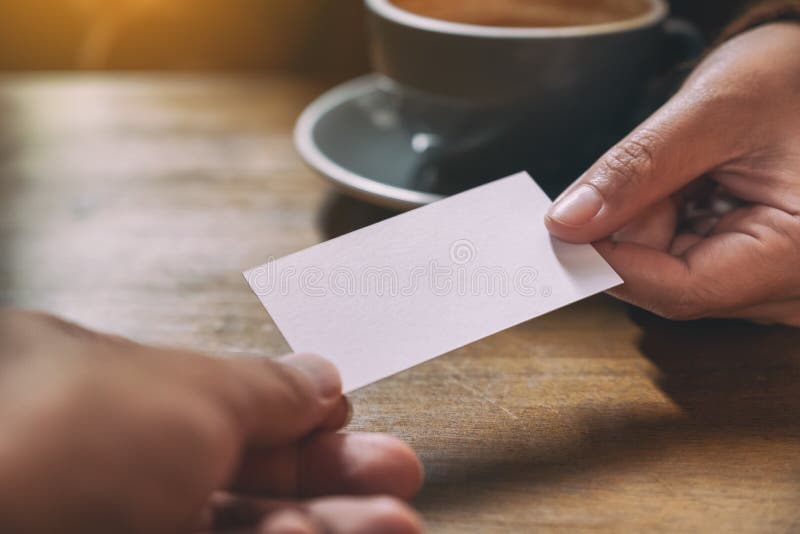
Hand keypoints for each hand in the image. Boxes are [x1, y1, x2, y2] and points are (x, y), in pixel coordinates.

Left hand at [0, 309, 423, 533]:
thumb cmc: (63, 439)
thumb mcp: (188, 391)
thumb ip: (265, 388)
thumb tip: (321, 376)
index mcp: (107, 390)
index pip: (217, 402)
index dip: (289, 410)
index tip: (346, 416)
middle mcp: (111, 464)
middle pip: (241, 471)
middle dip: (330, 474)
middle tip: (397, 475)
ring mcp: (121, 524)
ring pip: (242, 527)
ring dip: (328, 524)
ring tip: (399, 523)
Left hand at [545, 23, 799, 325]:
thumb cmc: (787, 83)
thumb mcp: (709, 115)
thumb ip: (634, 172)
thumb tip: (567, 223)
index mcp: (799, 254)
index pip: (681, 290)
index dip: (611, 263)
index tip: (564, 231)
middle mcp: (794, 286)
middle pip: (673, 285)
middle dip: (640, 230)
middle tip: (655, 171)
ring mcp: (777, 285)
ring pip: (672, 275)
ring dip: (659, 223)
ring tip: (695, 172)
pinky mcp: (758, 274)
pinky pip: (687, 263)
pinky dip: (672, 225)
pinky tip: (698, 188)